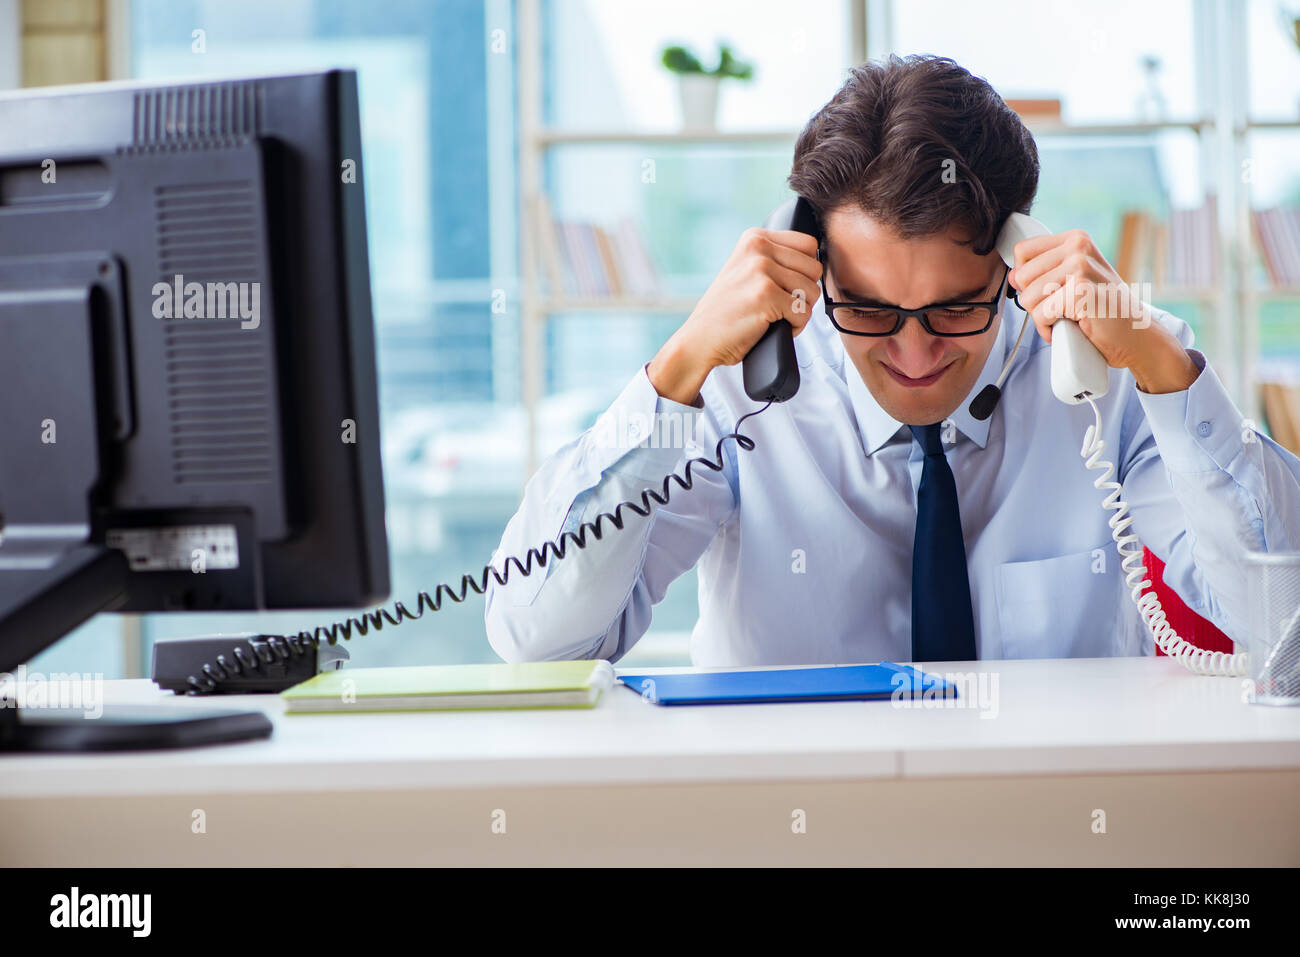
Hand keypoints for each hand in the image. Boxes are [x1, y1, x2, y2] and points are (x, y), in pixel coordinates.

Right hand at [648, 228, 821, 404]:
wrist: (699, 340)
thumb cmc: (727, 311)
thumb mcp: (745, 270)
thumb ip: (775, 258)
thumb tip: (818, 262)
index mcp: (755, 237)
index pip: (809, 245)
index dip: (803, 272)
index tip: (782, 287)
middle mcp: (758, 248)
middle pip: (814, 269)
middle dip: (803, 293)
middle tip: (778, 306)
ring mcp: (761, 270)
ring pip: (812, 292)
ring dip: (798, 311)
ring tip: (774, 316)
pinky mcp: (766, 295)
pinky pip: (803, 313)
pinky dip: (794, 327)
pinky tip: (771, 327)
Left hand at [1007, 228, 1197, 393]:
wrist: (1137, 335)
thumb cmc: (1104, 310)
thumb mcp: (1074, 281)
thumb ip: (1044, 273)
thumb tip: (1012, 275)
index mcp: (1076, 240)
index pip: (1022, 251)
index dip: (1025, 277)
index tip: (1045, 290)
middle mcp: (1078, 248)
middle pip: (1021, 277)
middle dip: (1033, 301)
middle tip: (1060, 309)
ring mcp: (1080, 268)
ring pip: (1028, 297)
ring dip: (1041, 317)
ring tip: (1066, 318)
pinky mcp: (1080, 293)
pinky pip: (1041, 314)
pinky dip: (1049, 329)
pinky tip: (1069, 328)